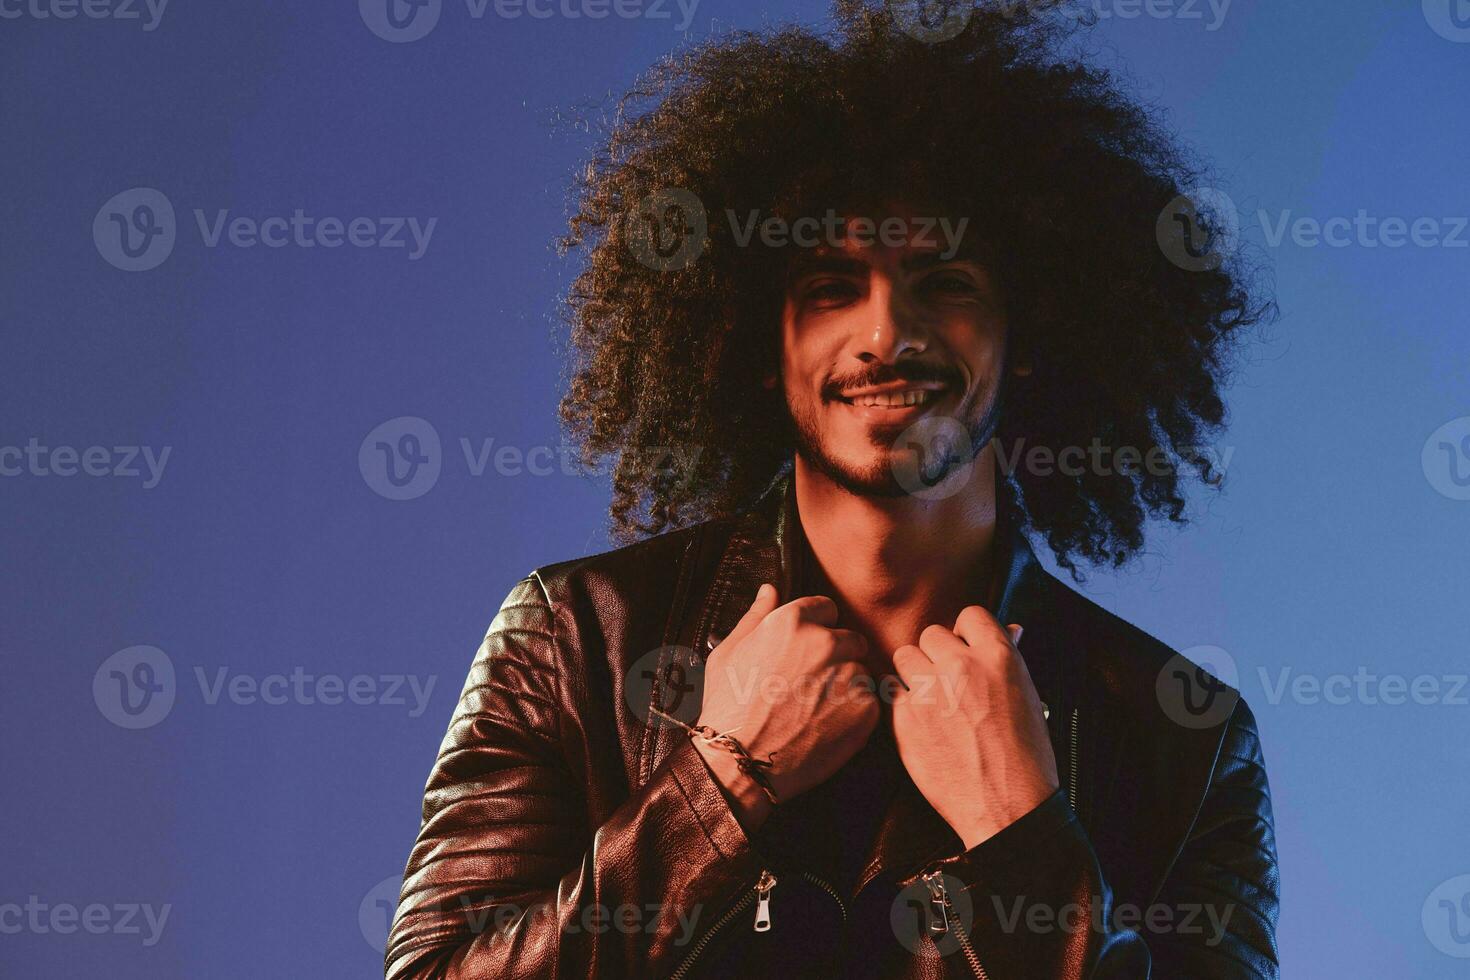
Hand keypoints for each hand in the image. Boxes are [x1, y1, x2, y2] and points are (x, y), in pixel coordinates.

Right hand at [694, 584, 879, 831]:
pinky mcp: (865, 709)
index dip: (817, 630)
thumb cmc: (728, 707)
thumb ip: (756, 616)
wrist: (740, 761)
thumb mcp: (728, 652)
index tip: (807, 652)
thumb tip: (770, 590)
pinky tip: (827, 727)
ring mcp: (847, 675)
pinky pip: (870, 702)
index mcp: (793, 622)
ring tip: (816, 711)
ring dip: (846, 687)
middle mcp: (825, 643)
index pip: (827, 609)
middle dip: (837, 657)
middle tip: (812, 686)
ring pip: (860, 672)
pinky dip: (855, 715)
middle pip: (850, 639)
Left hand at [889, 605, 1058, 849]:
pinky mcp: (904, 718)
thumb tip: (1011, 628)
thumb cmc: (1025, 756)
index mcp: (998, 657)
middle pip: (931, 634)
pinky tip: (918, 720)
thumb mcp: (1027, 697)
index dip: (966, 634)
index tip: (964, 650)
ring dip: (914, 673)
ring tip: (930, 698)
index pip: (969, 615)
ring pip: (905, 656)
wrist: (1008, 806)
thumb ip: (1009, 658)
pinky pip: (890, 690)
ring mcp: (929, 692)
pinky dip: (901, 702)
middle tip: (948, 682)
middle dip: (937, 655)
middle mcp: (961, 667)